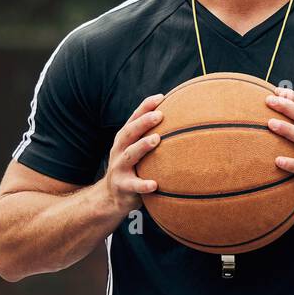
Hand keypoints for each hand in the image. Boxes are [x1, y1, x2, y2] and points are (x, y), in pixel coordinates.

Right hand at [104, 94, 164, 214]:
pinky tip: (155, 184)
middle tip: (160, 115)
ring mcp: (119, 168)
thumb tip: (183, 120)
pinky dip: (143, 184)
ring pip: (130, 155)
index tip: (161, 97)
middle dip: (143, 122)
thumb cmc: (133, 168)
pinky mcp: (122, 186)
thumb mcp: (137, 151)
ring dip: (142, 146)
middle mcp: (119, 150)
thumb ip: (152, 137)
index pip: (133, 119)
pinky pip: (133, 185)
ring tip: (156, 139)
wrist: (110, 197)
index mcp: (124, 140)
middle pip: (129, 133)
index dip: (145, 107)